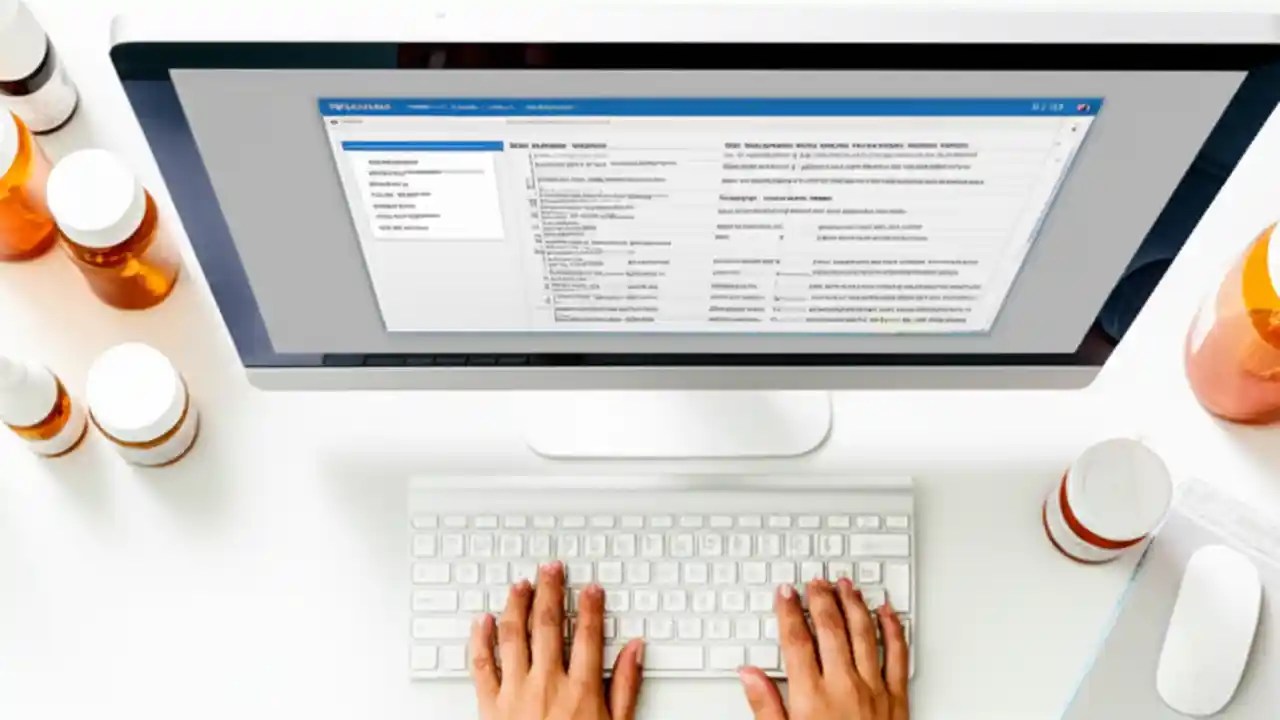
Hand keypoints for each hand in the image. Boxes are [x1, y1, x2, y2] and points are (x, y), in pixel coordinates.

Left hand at [470, 561, 646, 719]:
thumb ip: (626, 687)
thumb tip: (636, 651)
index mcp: (581, 689)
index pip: (588, 634)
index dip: (590, 606)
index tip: (590, 589)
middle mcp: (547, 684)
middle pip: (548, 624)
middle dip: (551, 590)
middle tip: (552, 569)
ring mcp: (515, 692)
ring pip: (513, 634)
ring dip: (516, 603)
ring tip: (520, 584)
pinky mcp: (489, 705)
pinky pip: (481, 664)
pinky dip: (479, 638)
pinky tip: (481, 620)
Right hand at [739, 578, 908, 719]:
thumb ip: (766, 706)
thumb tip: (749, 675)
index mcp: (812, 696)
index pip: (796, 639)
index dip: (788, 611)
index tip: (784, 593)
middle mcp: (845, 686)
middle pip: (830, 628)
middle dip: (820, 599)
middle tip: (814, 582)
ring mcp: (875, 690)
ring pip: (864, 632)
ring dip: (854, 604)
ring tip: (846, 585)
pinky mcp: (898, 698)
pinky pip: (898, 653)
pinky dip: (893, 628)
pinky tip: (887, 612)